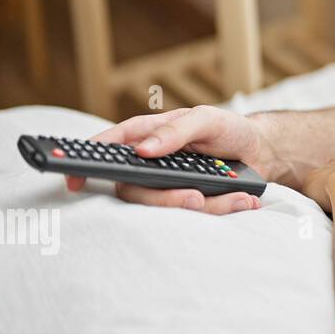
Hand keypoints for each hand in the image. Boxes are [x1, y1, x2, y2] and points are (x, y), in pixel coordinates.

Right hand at [72, 105, 277, 213]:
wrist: (261, 149)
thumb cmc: (228, 128)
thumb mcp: (206, 119)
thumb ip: (175, 130)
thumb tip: (142, 149)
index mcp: (149, 135)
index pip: (111, 147)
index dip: (86, 163)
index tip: (73, 180)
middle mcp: (152, 162)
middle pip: (136, 189)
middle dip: (167, 199)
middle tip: (197, 197)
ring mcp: (168, 183)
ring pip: (166, 206)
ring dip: (206, 205)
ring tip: (236, 197)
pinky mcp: (187, 199)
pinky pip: (193, 214)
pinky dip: (222, 207)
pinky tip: (242, 199)